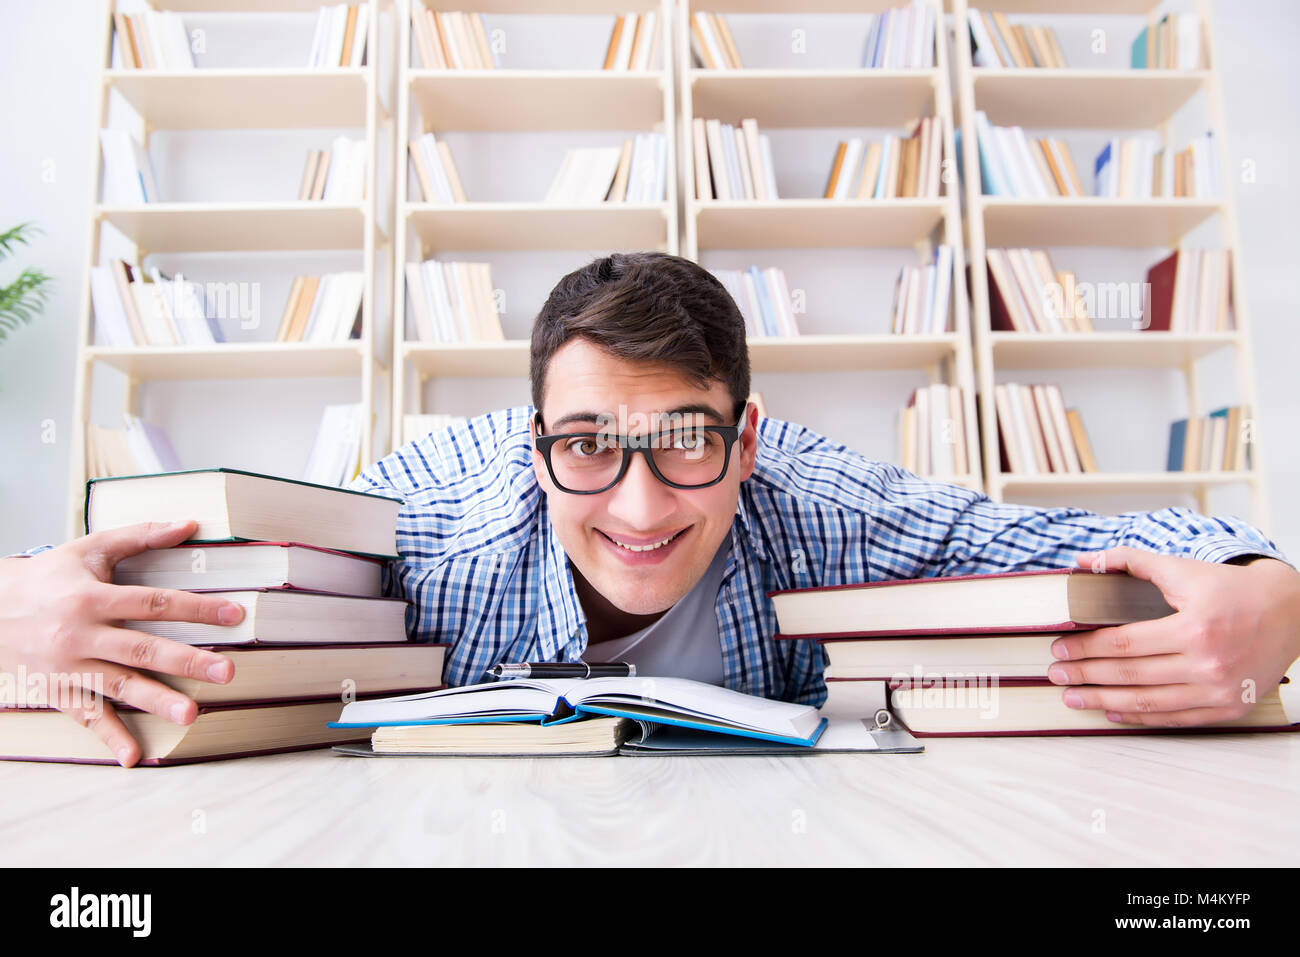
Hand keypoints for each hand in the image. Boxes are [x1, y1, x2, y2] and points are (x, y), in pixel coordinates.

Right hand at [0, 521, 244, 766]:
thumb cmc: (49, 577)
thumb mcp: (90, 549)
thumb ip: (141, 535)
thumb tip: (190, 524)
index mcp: (92, 597)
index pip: (153, 602)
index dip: (195, 607)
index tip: (235, 614)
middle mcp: (81, 634)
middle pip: (141, 648)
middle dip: (187, 661)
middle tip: (227, 671)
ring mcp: (69, 666)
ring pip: (118, 686)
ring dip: (156, 701)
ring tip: (193, 714)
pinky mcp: (58, 691)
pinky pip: (86, 717)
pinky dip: (109, 738)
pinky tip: (133, 756)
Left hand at [1045, 546, 1299, 727]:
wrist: (1290, 612)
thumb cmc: (1230, 589)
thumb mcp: (1182, 568)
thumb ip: (1131, 561)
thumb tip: (1083, 560)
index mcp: (1193, 628)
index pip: (1122, 645)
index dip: (1084, 649)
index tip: (1058, 648)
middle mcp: (1207, 664)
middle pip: (1129, 676)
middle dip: (1085, 676)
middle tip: (1056, 675)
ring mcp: (1219, 691)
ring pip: (1147, 704)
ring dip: (1103, 702)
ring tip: (1073, 699)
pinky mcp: (1228, 709)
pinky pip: (1174, 718)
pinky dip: (1139, 718)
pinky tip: (1112, 711)